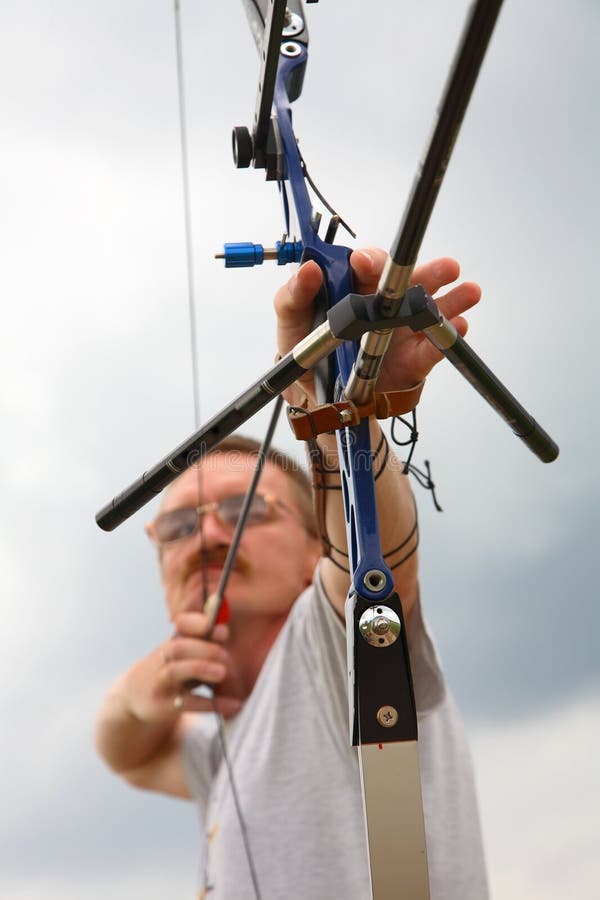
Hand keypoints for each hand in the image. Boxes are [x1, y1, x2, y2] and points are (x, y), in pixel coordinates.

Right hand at [126, 614, 241, 723]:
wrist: (134, 695)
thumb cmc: (171, 667)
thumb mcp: (182, 651)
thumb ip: (202, 641)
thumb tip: (225, 630)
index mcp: (173, 641)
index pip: (181, 625)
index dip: (198, 623)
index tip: (221, 629)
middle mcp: (164, 659)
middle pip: (178, 647)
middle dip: (204, 649)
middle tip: (225, 655)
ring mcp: (161, 682)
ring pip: (175, 671)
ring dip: (201, 669)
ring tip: (223, 673)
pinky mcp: (164, 706)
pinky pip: (188, 703)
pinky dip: (212, 704)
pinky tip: (234, 705)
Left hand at [274, 248, 480, 401]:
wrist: (319, 399)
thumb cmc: (306, 351)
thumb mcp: (291, 323)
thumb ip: (293, 297)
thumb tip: (308, 271)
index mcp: (355, 289)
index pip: (368, 267)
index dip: (371, 262)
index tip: (365, 264)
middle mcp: (383, 306)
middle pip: (410, 283)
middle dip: (429, 273)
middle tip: (446, 267)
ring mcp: (401, 333)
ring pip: (430, 312)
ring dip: (451, 301)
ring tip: (468, 292)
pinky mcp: (412, 361)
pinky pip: (431, 349)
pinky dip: (445, 338)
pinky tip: (458, 326)